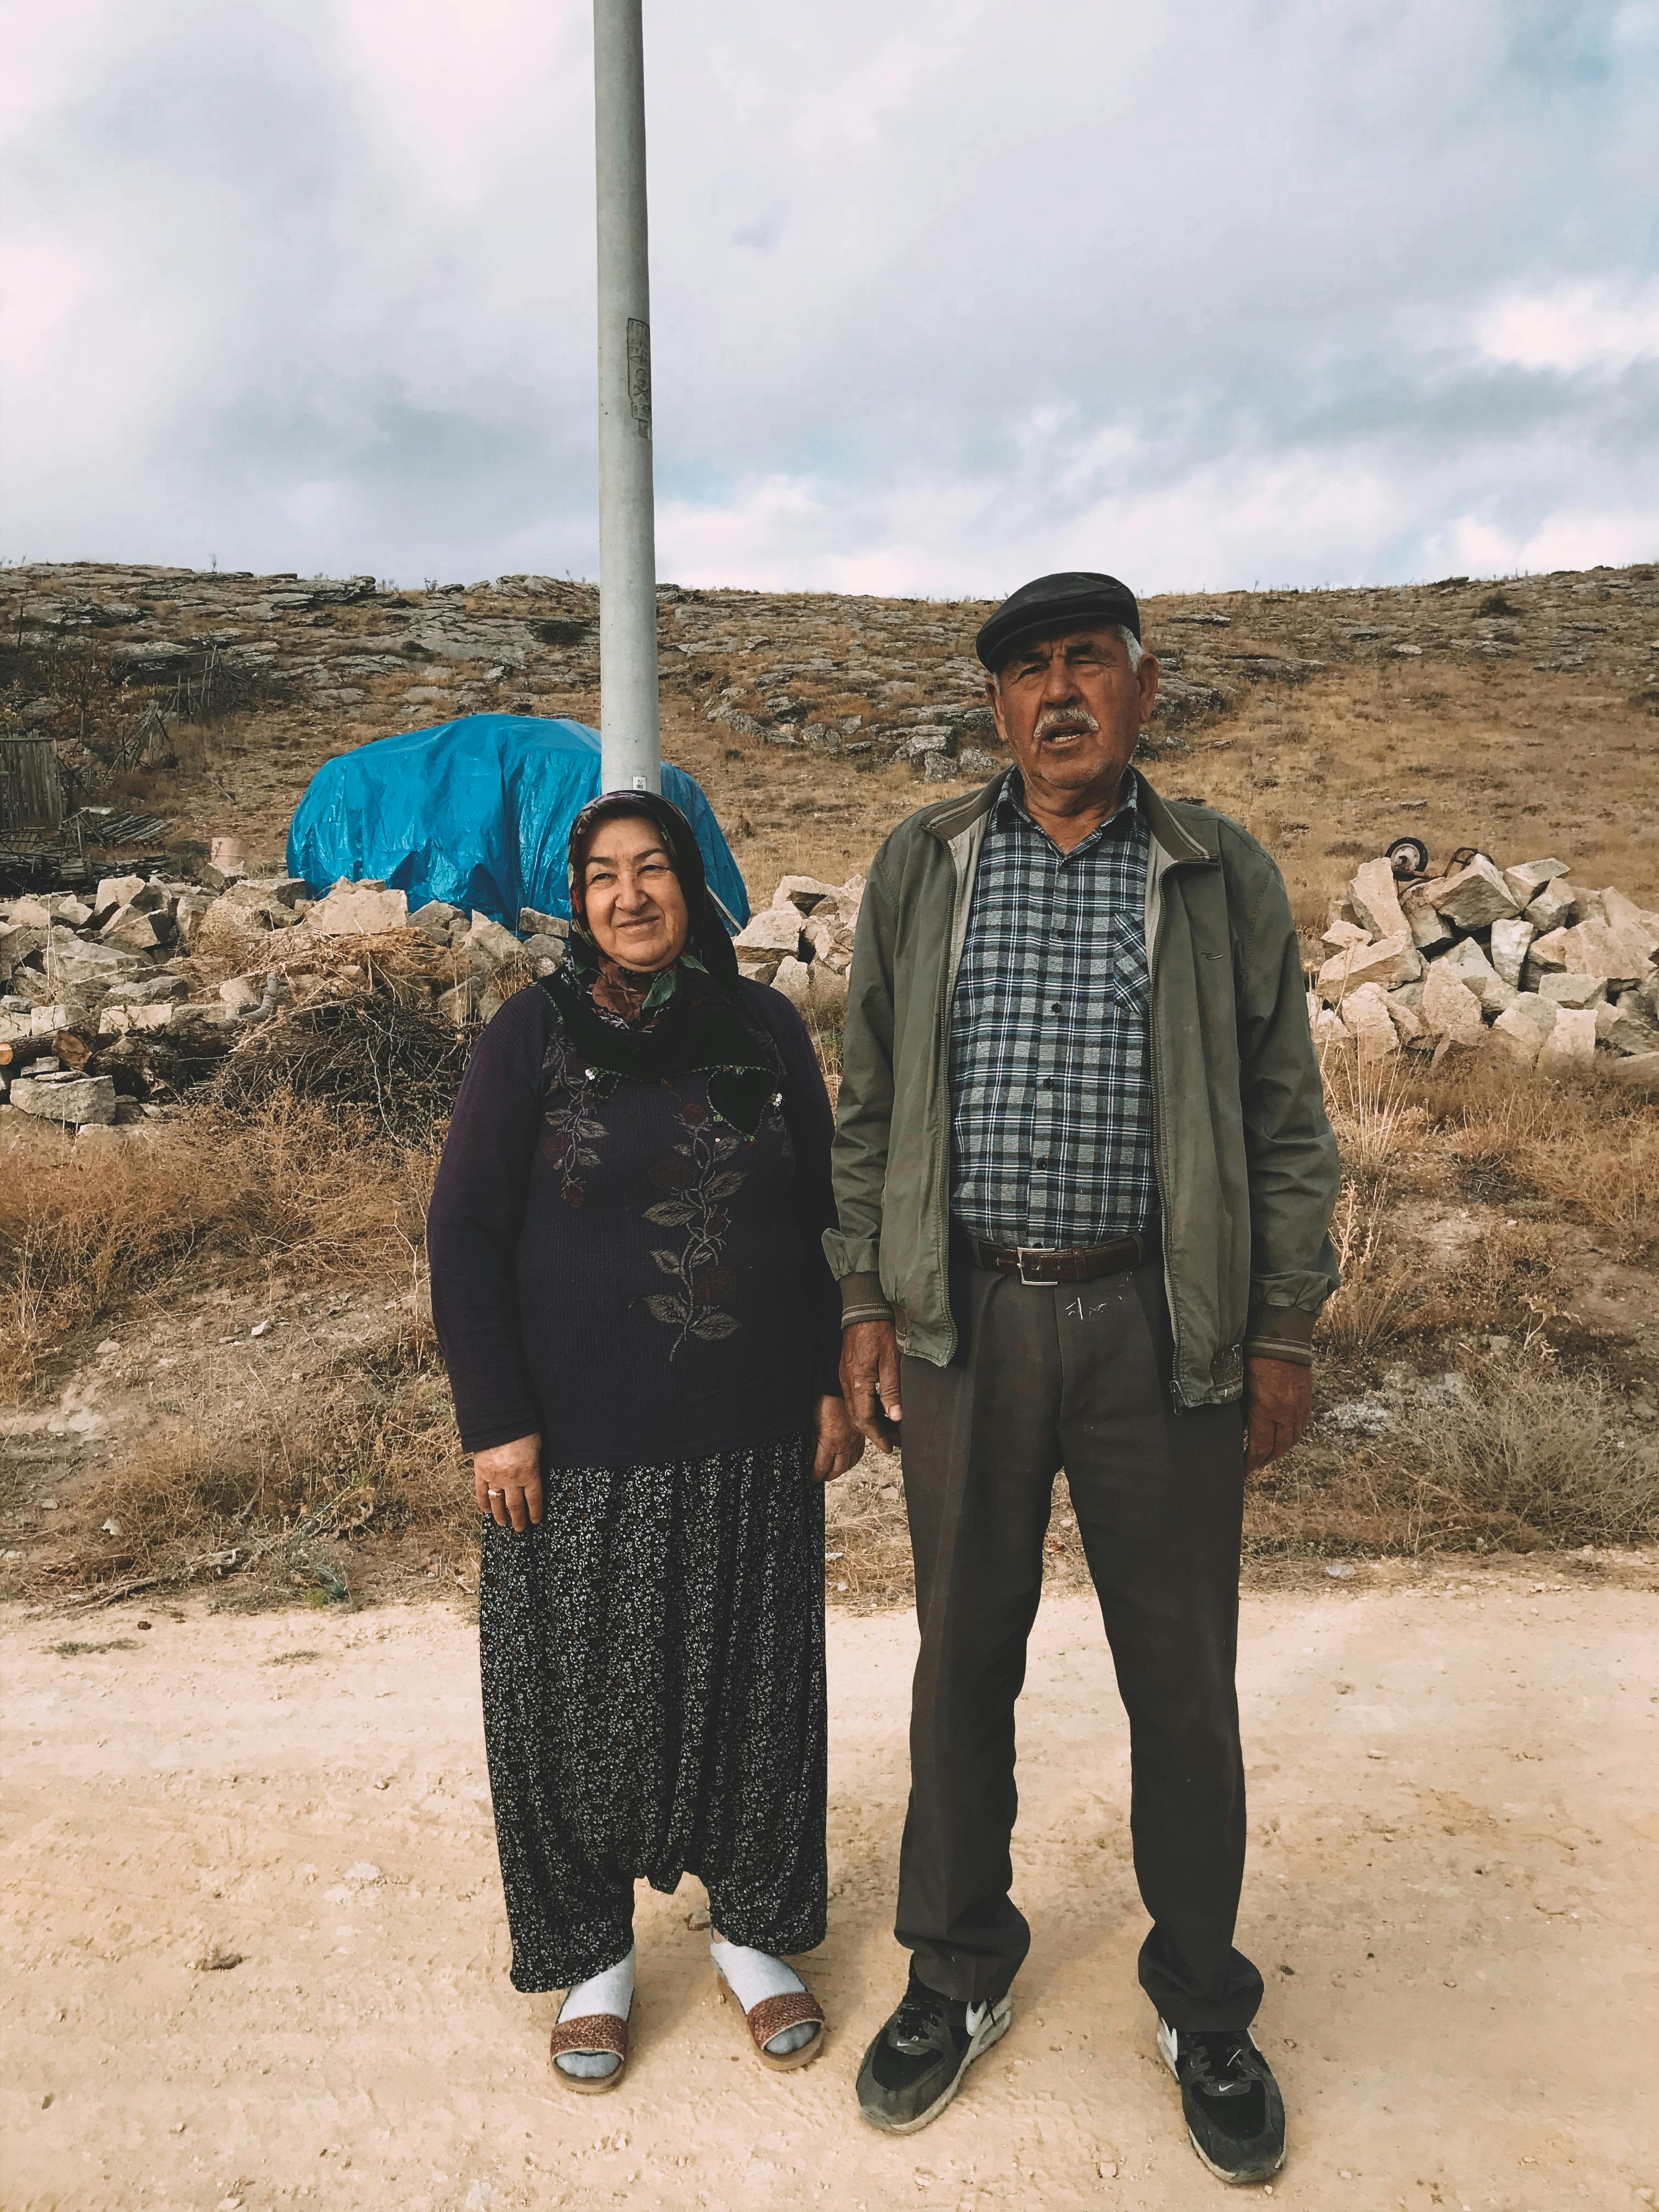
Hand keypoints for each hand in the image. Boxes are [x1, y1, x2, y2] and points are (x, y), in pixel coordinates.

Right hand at [474, 1433, 543, 1529]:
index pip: (534, 1498)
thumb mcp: (537, 1446)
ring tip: (503, 1523)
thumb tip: (533, 1471)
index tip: (535, 1521)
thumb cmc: (521, 1430)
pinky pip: (482, 1492)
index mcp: (529, 1473)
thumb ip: (535, 1462)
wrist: (498, 1421)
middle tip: (519, 1529)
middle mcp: (512, 1480)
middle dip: (518, 1519)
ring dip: (501, 1515)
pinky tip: (486, 1511)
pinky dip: (484, 1503)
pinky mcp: (481, 1473)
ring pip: (498, 1502)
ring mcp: (495, 1478)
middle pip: (516, 1505)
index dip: (535, 1511)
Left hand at [812, 1394, 863, 1483]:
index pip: (821, 1468)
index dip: (814, 1477)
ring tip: (833, 1471)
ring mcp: (854, 1440)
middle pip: (837, 1470)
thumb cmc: (824, 1399)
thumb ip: (813, 1441)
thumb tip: (811, 1455)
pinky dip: (852, 1459)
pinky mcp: (860, 1434)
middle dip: (827, 1476)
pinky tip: (848, 1458)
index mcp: (830, 1443)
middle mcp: (845, 1445)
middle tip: (820, 1478)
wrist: (839, 1386)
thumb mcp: (812, 1423)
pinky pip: (859, 1453)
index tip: (811, 1480)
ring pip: (850, 1464)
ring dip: (840, 1470)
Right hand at [840, 1320, 902, 1451]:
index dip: (877, 1436)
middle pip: (857, 1418)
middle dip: (874, 1433)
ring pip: (855, 1409)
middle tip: (891, 1442)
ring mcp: (845, 1377)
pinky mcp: (848, 1371)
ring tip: (889, 1430)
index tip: (889, 1446)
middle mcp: (848, 1383)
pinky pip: (855, 1397)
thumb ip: (891, 1390)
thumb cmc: (878, 1330)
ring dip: (871, 1422)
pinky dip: (867, 1408)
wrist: (863, 1309)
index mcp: (857, 1382)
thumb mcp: (891, 1361)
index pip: (864, 1419)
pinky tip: (881, 1409)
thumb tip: (895, 1416)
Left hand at [1243, 1357, 1312, 1473]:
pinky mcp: (1306, 1400)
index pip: (1260, 1447)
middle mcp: (1285, 1413)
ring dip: (1280, 1451)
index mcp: (1266, 1410)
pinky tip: (1285, 1436)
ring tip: (1268, 1455)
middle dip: (1265, 1461)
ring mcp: (1299, 1408)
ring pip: (1292, 1439)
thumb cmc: (1256, 1357)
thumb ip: (1241, 1408)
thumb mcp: (1242, 1385)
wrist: (1282, 1338)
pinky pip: (1302, 1426)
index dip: (1251, 1463)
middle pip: (1278, 1448)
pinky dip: (1293, 1436)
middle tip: (1254, 1466)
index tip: (1243, 1470)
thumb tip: (1238, 1426)